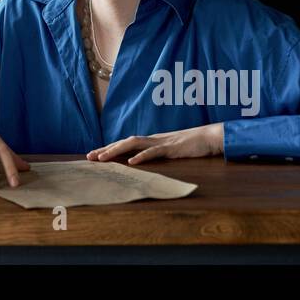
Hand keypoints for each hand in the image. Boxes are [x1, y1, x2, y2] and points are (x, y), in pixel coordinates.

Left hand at [87, 123, 224, 165]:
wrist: (210, 137)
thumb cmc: (190, 145)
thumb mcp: (169, 150)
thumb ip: (156, 153)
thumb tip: (142, 160)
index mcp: (150, 141)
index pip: (125, 144)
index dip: (108, 148)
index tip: (93, 155)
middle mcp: (152, 139)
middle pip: (123, 142)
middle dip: (105, 149)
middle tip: (89, 157)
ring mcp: (160, 142)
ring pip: (133, 144)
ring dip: (116, 151)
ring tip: (102, 158)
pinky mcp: (171, 148)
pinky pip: (153, 152)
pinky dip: (142, 157)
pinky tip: (132, 162)